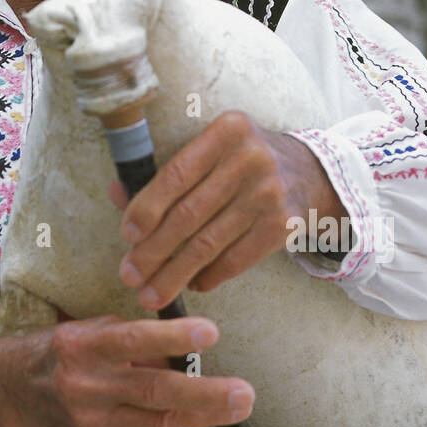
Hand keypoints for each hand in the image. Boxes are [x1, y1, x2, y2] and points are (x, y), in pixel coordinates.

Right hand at [0, 315, 253, 426]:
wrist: (12, 391)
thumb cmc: (57, 350)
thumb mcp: (85, 328)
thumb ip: (130, 335)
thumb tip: (180, 343)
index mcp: (83, 346)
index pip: (133, 341)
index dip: (172, 337)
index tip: (211, 332)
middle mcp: (88, 386)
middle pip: (154, 390)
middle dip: (204, 392)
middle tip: (244, 390)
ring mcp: (95, 422)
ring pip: (158, 422)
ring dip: (206, 419)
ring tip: (242, 408)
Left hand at [110, 110, 347, 309]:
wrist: (309, 173)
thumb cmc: (243, 162)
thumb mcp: (211, 152)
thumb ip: (166, 173)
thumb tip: (117, 195)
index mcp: (226, 131)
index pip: (176, 174)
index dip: (146, 208)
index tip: (126, 236)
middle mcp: (250, 158)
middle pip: (189, 214)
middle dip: (153, 251)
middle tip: (128, 276)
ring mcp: (270, 193)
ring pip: (209, 243)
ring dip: (174, 274)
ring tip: (151, 294)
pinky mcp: (284, 225)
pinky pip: (236, 259)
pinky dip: (209, 276)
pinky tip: (191, 285)